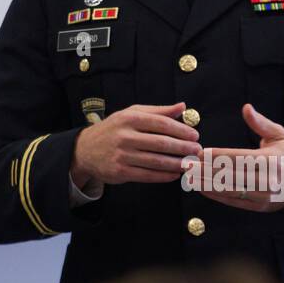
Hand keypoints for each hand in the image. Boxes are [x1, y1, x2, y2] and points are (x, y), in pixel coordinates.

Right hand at [71, 102, 198, 186]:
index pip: (161, 124)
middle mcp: (125, 136)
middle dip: (182, 148)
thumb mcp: (132, 113)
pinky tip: (175, 174)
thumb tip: (183, 107)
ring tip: (190, 164)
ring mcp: (122, 155)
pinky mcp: (120, 172)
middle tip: (197, 151)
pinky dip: (164, 176)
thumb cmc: (114, 129)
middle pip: (160, 143)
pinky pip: (147, 175)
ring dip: (176, 163)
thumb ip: (158, 111)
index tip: (195, 135)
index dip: (181, 130)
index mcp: (130, 118)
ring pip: (155, 161)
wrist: (85, 149)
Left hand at [184, 103, 283, 210]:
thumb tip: (246, 108)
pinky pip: (234, 202)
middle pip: (231, 175)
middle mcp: (268, 181)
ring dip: (206, 184)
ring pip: (230, 190)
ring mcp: (264, 196)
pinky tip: (201, 189)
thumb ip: (260, 123)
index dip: (218, 156)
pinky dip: (216, 195)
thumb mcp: (279, 135)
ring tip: (189, 177)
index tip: (200, 152)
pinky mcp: (259, 207)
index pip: (239, 158)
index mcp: (273, 161)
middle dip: (206, 170)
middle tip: (187, 165)